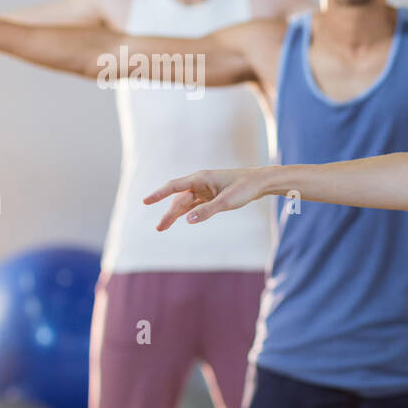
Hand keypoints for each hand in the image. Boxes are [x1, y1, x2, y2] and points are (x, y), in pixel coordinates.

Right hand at [143, 167, 267, 230]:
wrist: (262, 182)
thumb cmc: (245, 187)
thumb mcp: (227, 201)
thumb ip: (206, 211)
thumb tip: (187, 219)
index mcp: (201, 178)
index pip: (173, 186)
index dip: (158, 194)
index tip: (145, 201)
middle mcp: (201, 182)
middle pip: (179, 199)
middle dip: (169, 213)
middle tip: (159, 229)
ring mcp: (207, 189)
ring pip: (186, 202)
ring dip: (176, 214)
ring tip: (164, 227)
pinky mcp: (213, 194)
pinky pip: (196, 204)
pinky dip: (188, 211)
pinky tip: (181, 218)